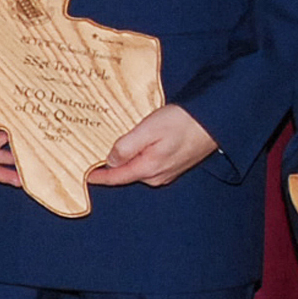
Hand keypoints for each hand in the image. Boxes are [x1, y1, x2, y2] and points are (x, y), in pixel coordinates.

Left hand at [92, 104, 216, 187]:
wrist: (214, 121)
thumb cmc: (182, 122)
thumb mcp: (149, 130)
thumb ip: (126, 147)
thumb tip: (109, 160)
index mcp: (148, 169)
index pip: (116, 177)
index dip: (98, 177)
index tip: (83, 175)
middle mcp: (157, 176)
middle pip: (126, 173)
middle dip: (110, 166)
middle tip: (94, 153)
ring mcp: (167, 171)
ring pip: (138, 167)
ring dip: (126, 158)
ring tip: (114, 146)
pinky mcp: (174, 164)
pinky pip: (149, 162)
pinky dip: (140, 155)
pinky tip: (139, 143)